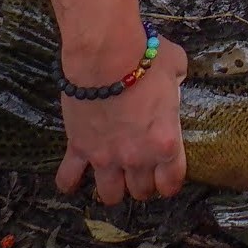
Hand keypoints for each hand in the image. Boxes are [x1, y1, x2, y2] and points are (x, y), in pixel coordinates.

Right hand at [55, 36, 187, 203]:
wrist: (105, 53)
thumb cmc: (145, 58)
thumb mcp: (176, 69)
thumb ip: (177, 84)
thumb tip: (173, 80)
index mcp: (165, 141)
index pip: (171, 181)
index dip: (169, 182)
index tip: (166, 177)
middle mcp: (137, 156)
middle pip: (141, 190)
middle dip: (143, 185)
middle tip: (141, 174)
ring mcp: (105, 155)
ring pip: (110, 194)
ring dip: (114, 190)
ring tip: (114, 180)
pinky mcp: (78, 146)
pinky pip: (69, 176)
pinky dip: (69, 182)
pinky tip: (71, 183)